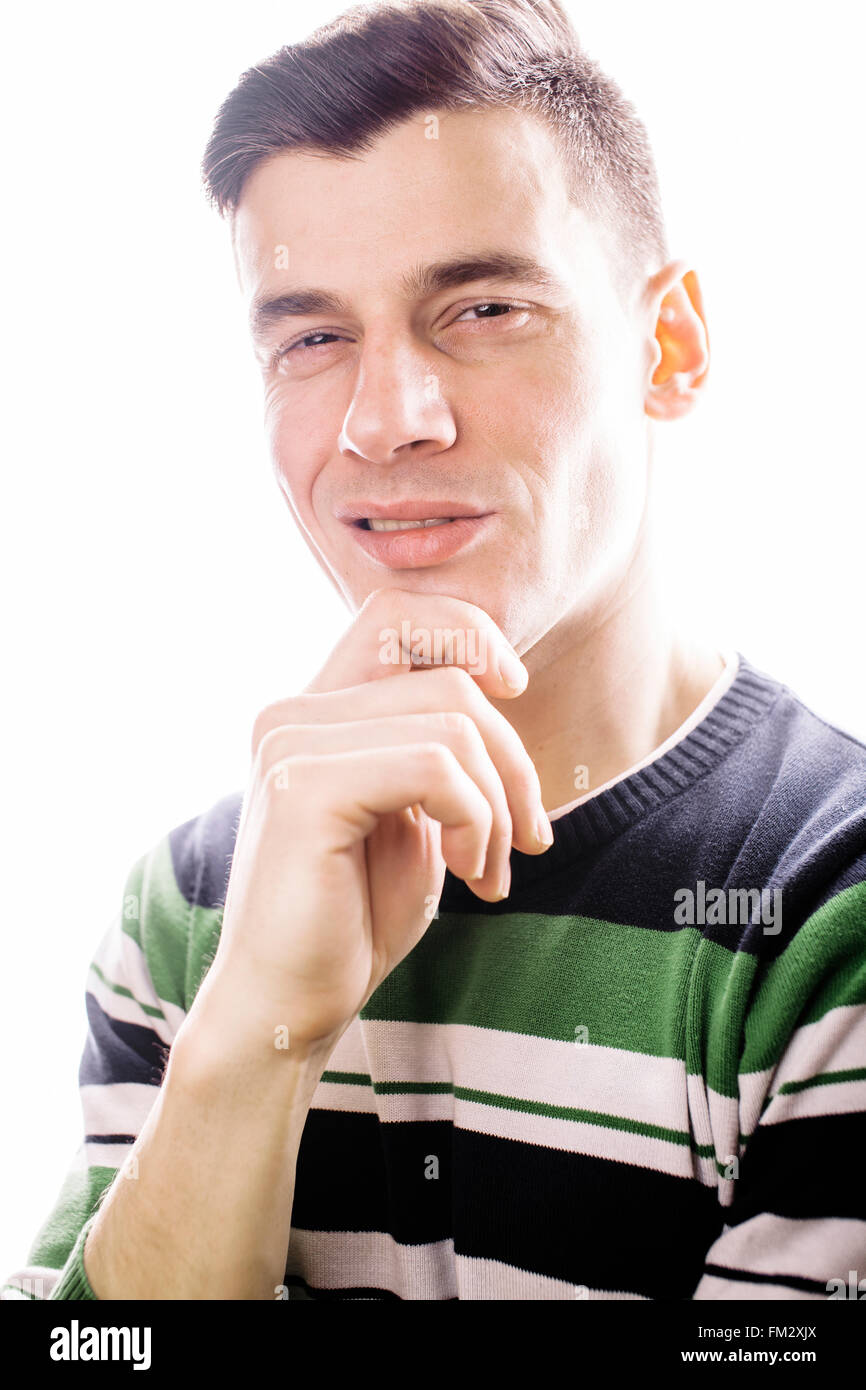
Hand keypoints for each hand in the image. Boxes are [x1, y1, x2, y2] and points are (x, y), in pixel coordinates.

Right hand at [203, 590, 551, 1048]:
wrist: (288, 1008)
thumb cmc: (353, 919)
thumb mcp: (412, 815)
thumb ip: (435, 746)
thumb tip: (498, 684)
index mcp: (314, 711)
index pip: (396, 612)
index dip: (468, 631)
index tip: (513, 692)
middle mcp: (292, 713)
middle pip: (449, 676)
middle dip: (513, 759)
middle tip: (527, 838)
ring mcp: (291, 744)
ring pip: (453, 722)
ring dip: (498, 804)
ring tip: (488, 870)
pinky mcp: (304, 788)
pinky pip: (435, 767)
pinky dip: (475, 821)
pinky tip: (466, 874)